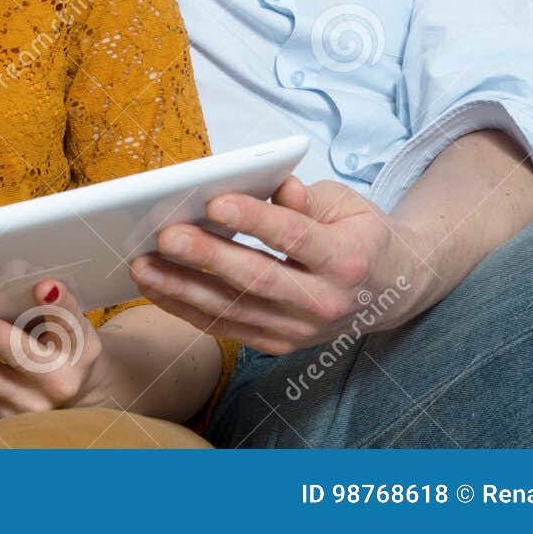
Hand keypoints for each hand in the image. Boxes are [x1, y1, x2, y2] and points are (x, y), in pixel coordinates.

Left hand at [0, 281, 114, 418]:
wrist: (75, 388)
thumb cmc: (62, 340)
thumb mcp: (65, 320)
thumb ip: (42, 300)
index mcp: (82, 348)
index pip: (69, 321)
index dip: (57, 303)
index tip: (42, 285)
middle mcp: (61, 379)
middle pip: (26, 355)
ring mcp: (34, 403)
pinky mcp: (10, 416)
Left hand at [130, 176, 431, 355]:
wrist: (389, 289)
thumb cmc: (357, 233)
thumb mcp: (343, 205)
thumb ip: (304, 199)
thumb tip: (273, 188)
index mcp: (347, 260)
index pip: (294, 237)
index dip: (254, 219)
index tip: (213, 200)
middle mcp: (326, 303)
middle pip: (257, 279)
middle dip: (206, 257)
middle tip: (164, 235)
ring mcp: (300, 331)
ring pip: (233, 310)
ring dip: (182, 288)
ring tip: (142, 266)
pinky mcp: (278, 345)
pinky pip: (225, 329)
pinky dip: (186, 309)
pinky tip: (156, 289)